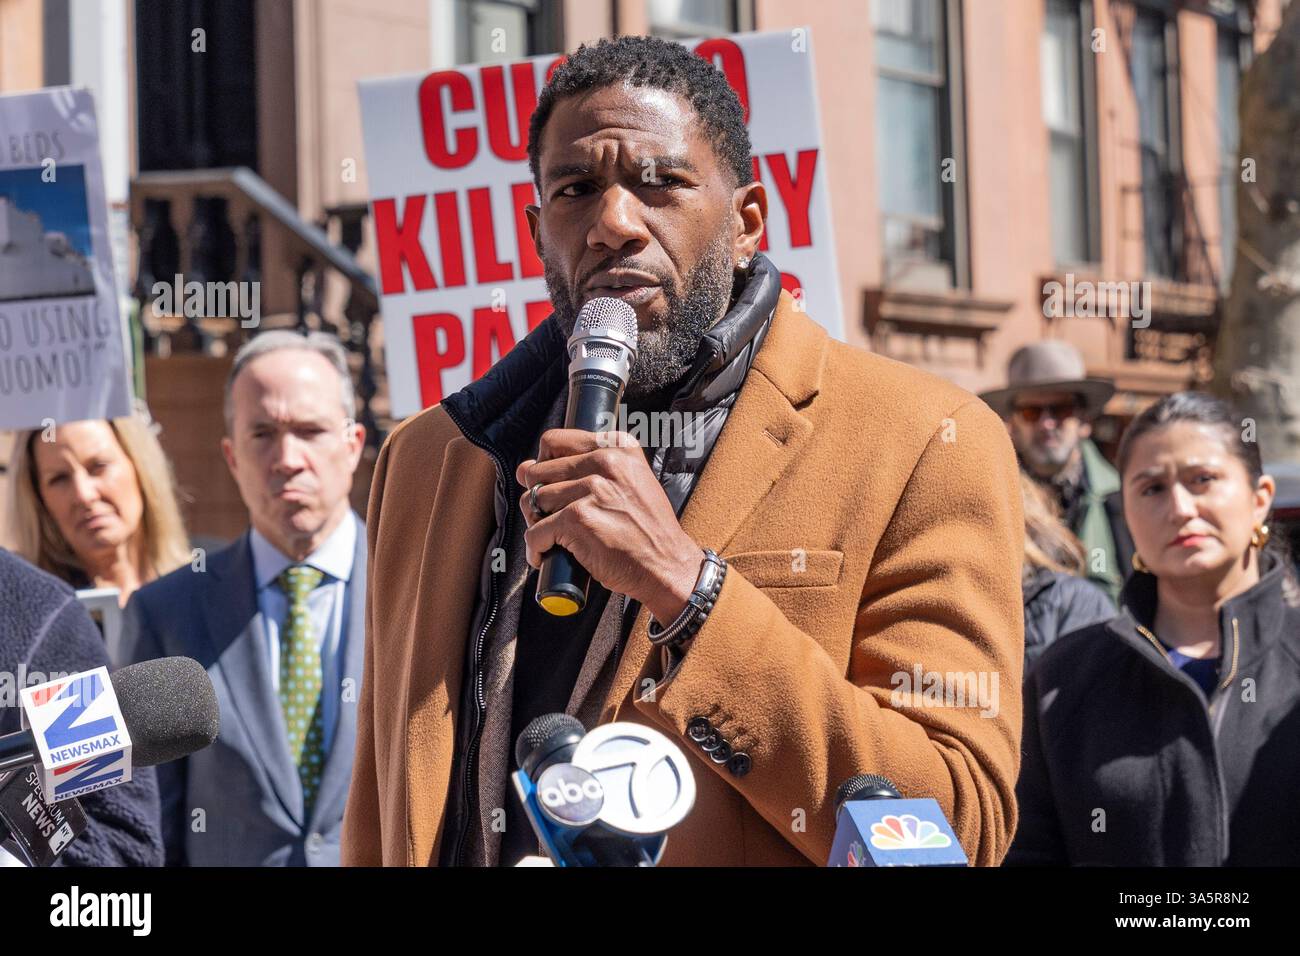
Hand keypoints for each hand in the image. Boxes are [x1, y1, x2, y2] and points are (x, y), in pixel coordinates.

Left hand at [516, 428, 702, 623]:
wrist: (667, 564)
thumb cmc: (647, 529)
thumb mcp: (629, 481)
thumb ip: (583, 468)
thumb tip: (524, 467)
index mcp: (617, 446)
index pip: (554, 441)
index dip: (544, 465)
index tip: (551, 484)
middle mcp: (605, 461)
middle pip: (538, 471)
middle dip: (539, 498)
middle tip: (553, 518)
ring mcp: (592, 489)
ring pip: (534, 501)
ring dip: (537, 523)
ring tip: (555, 537)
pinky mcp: (578, 519)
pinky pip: (536, 532)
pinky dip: (536, 548)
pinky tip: (545, 555)